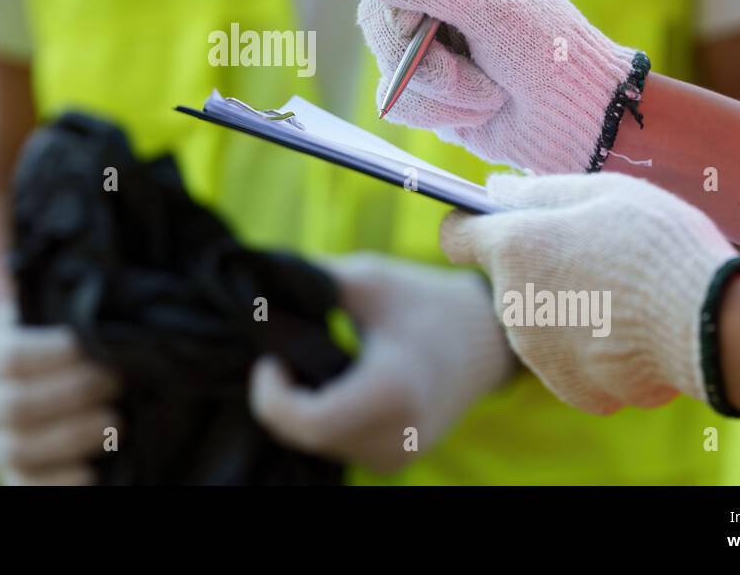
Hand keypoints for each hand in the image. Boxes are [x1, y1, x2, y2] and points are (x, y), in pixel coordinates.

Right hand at [0, 301, 121, 484]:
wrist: (34, 374)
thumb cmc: (50, 336)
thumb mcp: (45, 314)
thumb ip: (60, 314)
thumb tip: (97, 328)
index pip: (9, 357)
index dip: (48, 354)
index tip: (83, 345)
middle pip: (15, 407)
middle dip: (72, 395)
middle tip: (114, 383)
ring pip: (18, 450)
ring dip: (71, 438)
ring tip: (113, 423)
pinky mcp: (11, 475)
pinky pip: (27, 487)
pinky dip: (61, 482)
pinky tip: (94, 472)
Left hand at [248, 254, 514, 474]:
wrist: (487, 337)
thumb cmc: (423, 300)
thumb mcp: (367, 279)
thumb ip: (309, 281)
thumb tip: (252, 284)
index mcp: (391, 391)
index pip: (305, 422)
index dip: (270, 393)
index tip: (272, 356)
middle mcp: (396, 436)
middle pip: (304, 435)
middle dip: (280, 397)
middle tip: (285, 355)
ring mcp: (398, 455)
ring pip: (317, 445)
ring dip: (300, 409)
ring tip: (314, 364)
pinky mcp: (396, 460)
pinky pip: (337, 446)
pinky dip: (322, 419)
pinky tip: (334, 384)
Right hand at [348, 0, 648, 173]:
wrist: (574, 124)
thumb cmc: (550, 53)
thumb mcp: (494, 8)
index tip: (424, 7)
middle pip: (380, 3)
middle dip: (422, 51)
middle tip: (468, 64)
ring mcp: (426, 42)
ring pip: (385, 58)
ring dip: (440, 88)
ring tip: (488, 94)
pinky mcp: (422, 88)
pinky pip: (395, 99)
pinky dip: (435, 113)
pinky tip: (475, 114)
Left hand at [440, 172, 739, 414]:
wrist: (711, 328)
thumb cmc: (658, 246)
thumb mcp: (604, 193)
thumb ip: (539, 192)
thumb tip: (494, 190)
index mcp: (513, 247)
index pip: (457, 236)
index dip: (474, 225)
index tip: (498, 223)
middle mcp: (511, 303)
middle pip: (508, 279)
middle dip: (538, 268)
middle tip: (596, 257)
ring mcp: (537, 353)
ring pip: (539, 321)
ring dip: (566, 308)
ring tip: (623, 296)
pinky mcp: (569, 388)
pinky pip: (570, 360)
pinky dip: (593, 348)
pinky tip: (632, 333)